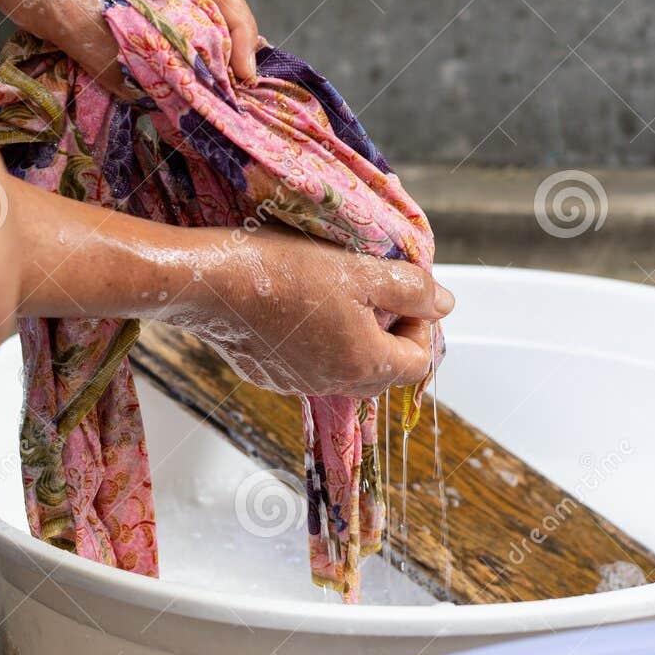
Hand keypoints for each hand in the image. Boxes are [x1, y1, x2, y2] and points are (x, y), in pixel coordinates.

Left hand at [0, 0, 258, 92]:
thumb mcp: (64, 18)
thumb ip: (108, 59)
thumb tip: (146, 99)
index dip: (240, 35)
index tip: (242, 78)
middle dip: (231, 44)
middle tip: (235, 90)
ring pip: (187, 8)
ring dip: (202, 45)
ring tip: (208, 86)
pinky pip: (158, 13)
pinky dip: (171, 42)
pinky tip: (163, 70)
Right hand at [170, 227, 452, 398]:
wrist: (211, 283)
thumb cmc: (286, 272)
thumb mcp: (360, 270)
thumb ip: (409, 289)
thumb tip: (444, 304)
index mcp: (365, 363)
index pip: (418, 361)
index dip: (420, 325)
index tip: (404, 294)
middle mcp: (334, 384)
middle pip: (384, 371)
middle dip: (390, 335)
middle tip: (376, 295)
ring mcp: (297, 384)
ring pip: (345, 370)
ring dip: (354, 339)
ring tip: (337, 296)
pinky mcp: (267, 374)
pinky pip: (308, 365)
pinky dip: (316, 343)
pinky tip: (298, 308)